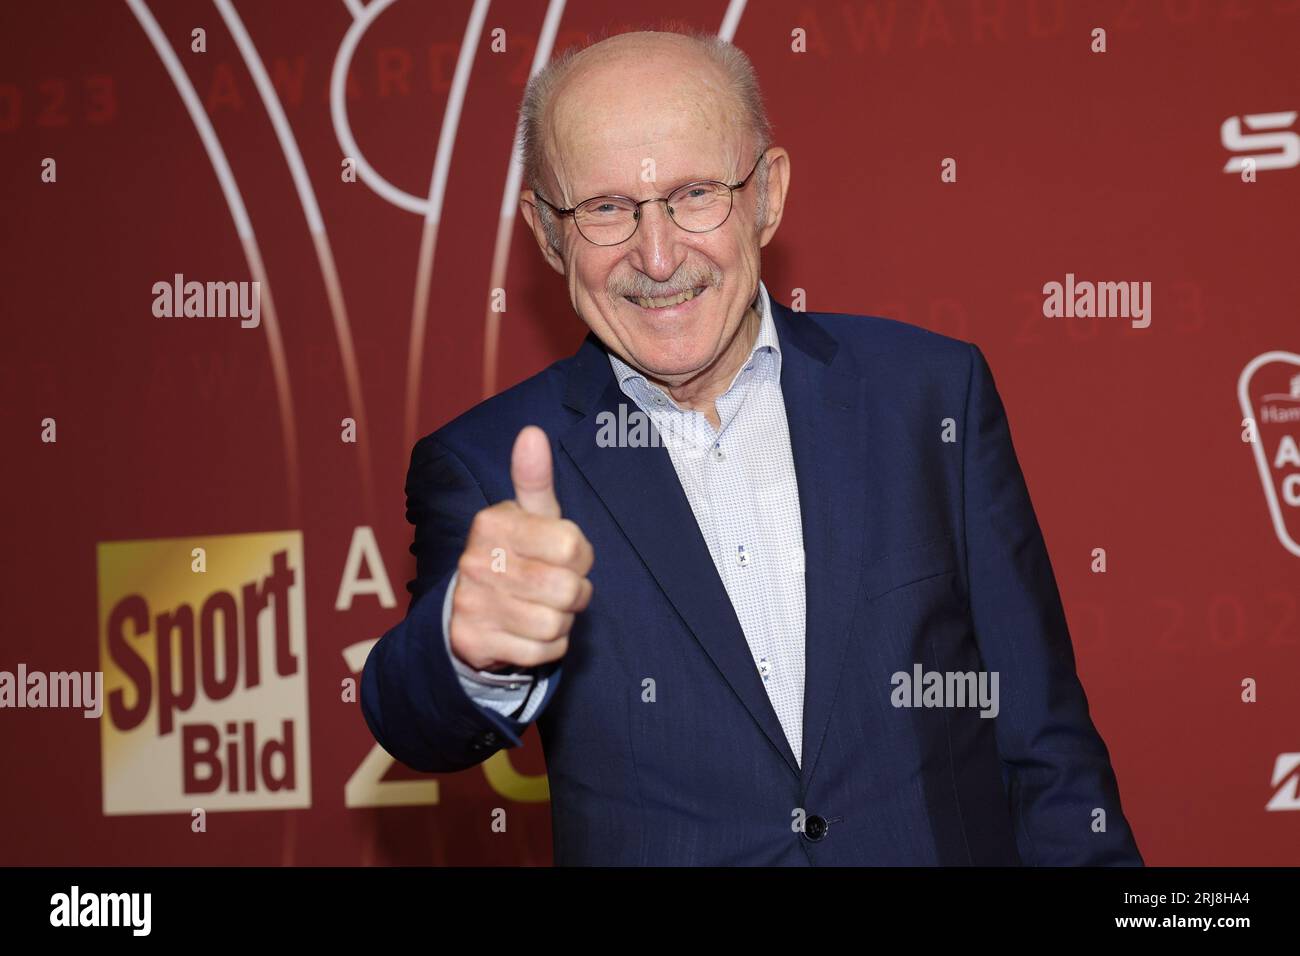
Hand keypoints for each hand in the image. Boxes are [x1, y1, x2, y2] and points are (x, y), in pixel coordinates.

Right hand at [448, 425, 593, 670]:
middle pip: (567, 590)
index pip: (572, 546)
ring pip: (555, 624)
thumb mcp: (528, 516)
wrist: (468, 609)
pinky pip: (542, 652)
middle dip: (574, 593)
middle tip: (558, 587)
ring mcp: (472, 603)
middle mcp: (477, 561)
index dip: (580, 556)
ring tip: (543, 608)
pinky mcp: (474, 641)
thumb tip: (532, 433)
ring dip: (561, 621)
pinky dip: (548, 646)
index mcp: (493, 523)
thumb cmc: (515, 554)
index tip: (565, 556)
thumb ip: (534, 479)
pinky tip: (530, 631)